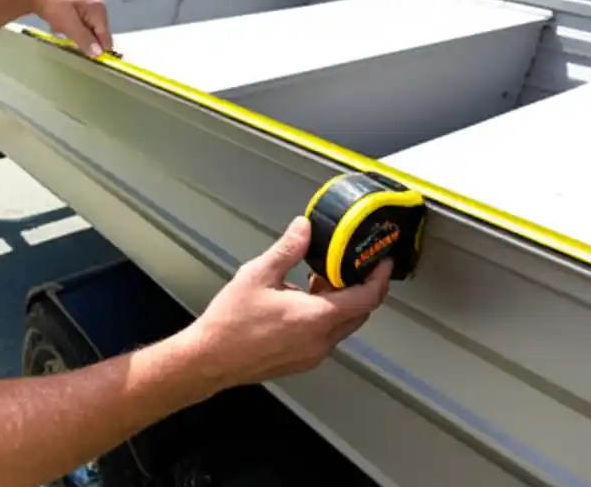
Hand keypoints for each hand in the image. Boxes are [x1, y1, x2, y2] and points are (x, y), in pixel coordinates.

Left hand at [26, 0, 112, 57]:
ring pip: (87, 32)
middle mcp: (98, 8)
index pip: (106, 39)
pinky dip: (70, 28)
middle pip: (97, 36)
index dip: (96, 49)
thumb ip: (84, 39)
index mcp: (99, 10)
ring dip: (74, 34)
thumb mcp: (68, 25)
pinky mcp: (80, 9)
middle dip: (83, 39)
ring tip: (61, 27)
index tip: (81, 52)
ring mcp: (89, 8)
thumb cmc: (53, 6)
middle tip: (67, 34)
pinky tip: (59, 23)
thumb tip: (98, 54)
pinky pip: (80, 27)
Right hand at [185, 216, 391, 390]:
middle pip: (359, 312)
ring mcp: (313, 354)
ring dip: (339, 302)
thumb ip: (288, 249)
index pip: (367, 298)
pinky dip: (324, 317)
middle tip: (348, 265)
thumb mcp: (258, 274)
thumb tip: (304, 229)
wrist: (209, 359)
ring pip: (342, 325)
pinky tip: (301, 302)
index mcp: (316, 317)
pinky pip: (326, 336)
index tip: (381, 261)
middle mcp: (320, 340)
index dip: (380, 277)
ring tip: (317, 280)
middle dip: (359, 287)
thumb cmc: (230, 324)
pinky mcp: (302, 361)